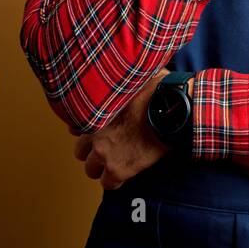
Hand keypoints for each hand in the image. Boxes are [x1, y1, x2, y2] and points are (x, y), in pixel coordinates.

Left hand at [74, 67, 172, 189]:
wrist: (173, 111)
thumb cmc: (160, 90)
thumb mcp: (140, 74)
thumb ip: (129, 77)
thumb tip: (135, 63)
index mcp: (97, 109)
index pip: (75, 125)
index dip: (87, 129)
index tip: (98, 129)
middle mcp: (95, 132)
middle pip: (80, 150)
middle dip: (92, 150)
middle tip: (107, 148)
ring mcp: (104, 152)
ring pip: (91, 169)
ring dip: (101, 167)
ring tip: (116, 163)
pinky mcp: (118, 169)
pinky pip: (108, 184)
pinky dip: (115, 181)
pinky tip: (124, 175)